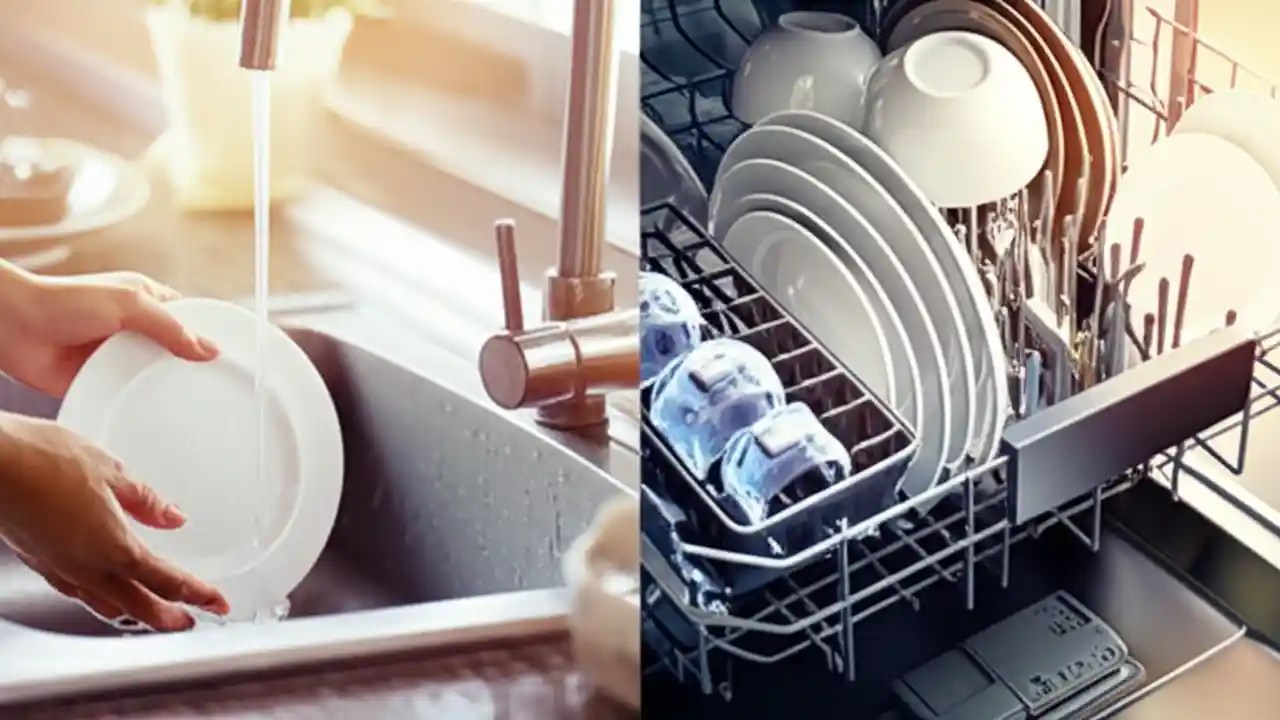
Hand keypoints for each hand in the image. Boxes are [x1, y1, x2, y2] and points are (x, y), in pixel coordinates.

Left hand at [0, 266, 218, 396]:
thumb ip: (170, 327)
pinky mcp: (101, 380)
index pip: (189, 317)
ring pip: (154, 374)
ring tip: (197, 407)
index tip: (231, 356)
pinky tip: (160, 415)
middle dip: (192, 366)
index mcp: (146, 301)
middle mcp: (135, 329)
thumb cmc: (63, 301)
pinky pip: (128, 394)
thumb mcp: (128, 305)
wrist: (14, 328)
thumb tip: (209, 350)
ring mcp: (118, 356)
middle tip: (219, 388)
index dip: (209, 334)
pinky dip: (141, 402)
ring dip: (167, 387)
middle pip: (175, 350)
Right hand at [0, 413, 229, 630]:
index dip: (197, 594)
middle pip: (138, 605)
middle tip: (191, 622)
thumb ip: (147, 500)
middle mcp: (86, 567)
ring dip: (135, 614)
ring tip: (153, 616)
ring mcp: (60, 568)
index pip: (166, 580)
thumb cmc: (43, 461)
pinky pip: (78, 593)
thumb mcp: (112, 471)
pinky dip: (100, 600)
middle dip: (169, 617)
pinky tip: (103, 592)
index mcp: (113, 548)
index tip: (218, 603)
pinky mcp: (39, 562)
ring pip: (106, 604)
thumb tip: (175, 518)